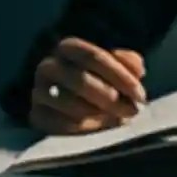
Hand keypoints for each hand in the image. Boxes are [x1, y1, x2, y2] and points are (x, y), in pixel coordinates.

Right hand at [29, 37, 147, 134]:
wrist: (74, 102)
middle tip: (131, 111)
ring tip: (116, 118)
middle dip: (110, 98)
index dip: (120, 76)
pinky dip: (81, 128)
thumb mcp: (118, 68)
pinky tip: (98, 128)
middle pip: (80, 80)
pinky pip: (56, 123)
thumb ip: (129, 64)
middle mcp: (48, 66)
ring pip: (67, 102)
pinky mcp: (36, 115)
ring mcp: (38, 91)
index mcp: (68, 47)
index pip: (93, 57)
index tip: (140, 95)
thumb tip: (138, 70)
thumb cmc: (102, 80)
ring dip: (97, 113)